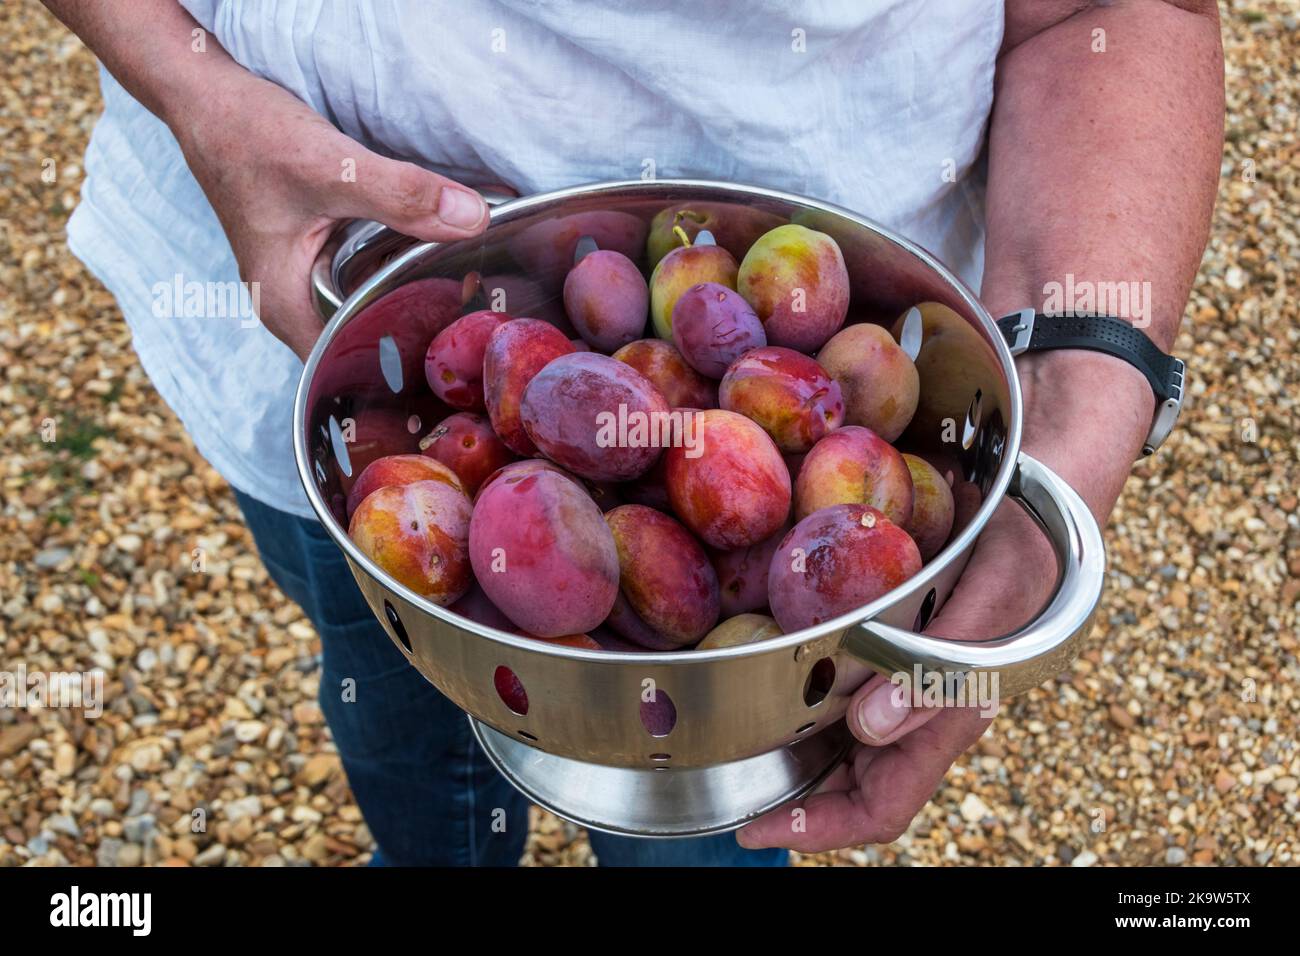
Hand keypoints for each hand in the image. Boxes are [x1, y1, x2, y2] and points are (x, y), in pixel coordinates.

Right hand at [168, 68, 489, 358]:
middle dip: (423, 325)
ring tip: (475, 285)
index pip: (353, 368)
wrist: (210, 95)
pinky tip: (443, 249)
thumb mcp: (333, 167)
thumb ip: (401, 196)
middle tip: (480, 314)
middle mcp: (297, 304)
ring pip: (374, 302)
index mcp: (287, 309)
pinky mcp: (322, 250)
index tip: (457, 345)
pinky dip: (403, 261)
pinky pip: (371, 270)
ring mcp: (308, 278)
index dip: (406, 363)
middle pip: (371, 337)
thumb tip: (472, 220)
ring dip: (418, 292)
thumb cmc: (248, 135)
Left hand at [737, 351, 1150, 852]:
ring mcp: (905, 676)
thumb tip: (869, 730)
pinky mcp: (893, 639)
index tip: (752, 830)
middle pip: (850, 781)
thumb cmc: (1024, 540)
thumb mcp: (990, 594)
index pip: (884, 805)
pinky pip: (839, 681)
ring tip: (724, 734)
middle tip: (719, 780)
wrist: (1044, 487)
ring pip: (839, 737)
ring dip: (788, 746)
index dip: (820, 829)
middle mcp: (922, 709)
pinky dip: (797, 686)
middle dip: (789, 793)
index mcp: (949, 718)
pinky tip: (757, 663)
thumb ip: (937, 667)